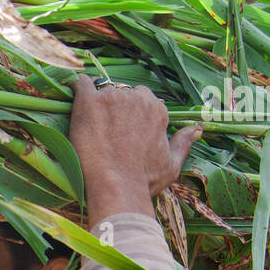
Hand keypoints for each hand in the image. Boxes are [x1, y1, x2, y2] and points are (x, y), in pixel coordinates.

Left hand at [69, 75, 201, 219]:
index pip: (143, 98)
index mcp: (157, 110)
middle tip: (105, 128)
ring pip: (103, 90)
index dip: (132, 113)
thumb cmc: (144, 180)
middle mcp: (137, 98)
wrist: (116, 186)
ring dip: (97, 102)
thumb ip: (184, 142)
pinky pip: (80, 83)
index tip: (122, 128)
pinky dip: (76, 86)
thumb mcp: (172, 164)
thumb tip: (197, 128)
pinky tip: (72, 92)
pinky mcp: (89, 102)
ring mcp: (112, 97)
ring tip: (90, 123)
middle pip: (124, 92)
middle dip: (116, 106)